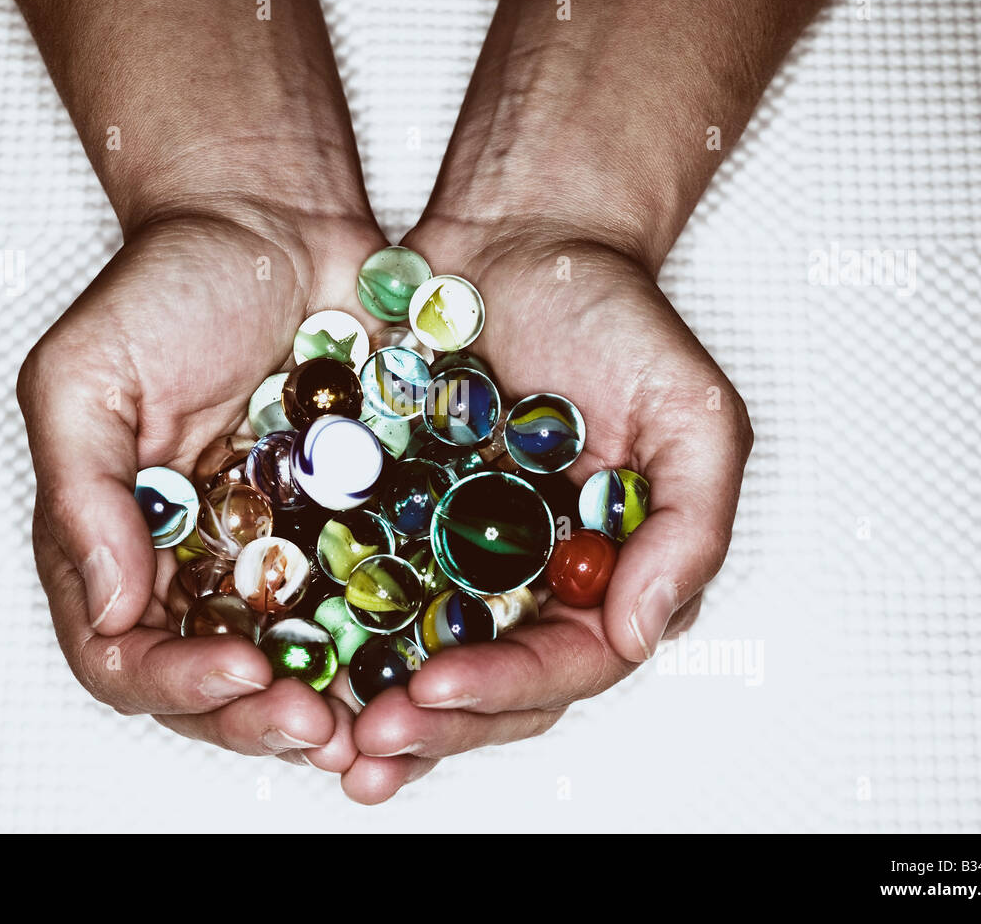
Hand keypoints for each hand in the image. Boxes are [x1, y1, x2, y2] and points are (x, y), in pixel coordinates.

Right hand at [19, 207, 378, 769]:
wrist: (276, 221)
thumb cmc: (169, 286)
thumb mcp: (87, 375)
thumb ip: (81, 494)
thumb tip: (112, 611)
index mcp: (120, 544)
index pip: (123, 654)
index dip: (171, 684)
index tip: (232, 672)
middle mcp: (197, 566)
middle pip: (213, 684)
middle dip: (259, 716)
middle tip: (315, 724)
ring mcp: (278, 554)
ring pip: (297, 664)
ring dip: (332, 704)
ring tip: (375, 720)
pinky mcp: (354, 530)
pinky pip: (370, 605)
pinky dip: (392, 647)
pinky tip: (427, 661)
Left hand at [344, 218, 752, 778]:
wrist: (520, 242)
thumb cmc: (615, 321)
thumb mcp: (690, 413)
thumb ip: (690, 526)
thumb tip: (642, 634)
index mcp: (606, 577)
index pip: (567, 665)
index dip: (506, 688)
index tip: (440, 687)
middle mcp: (534, 587)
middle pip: (490, 688)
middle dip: (433, 722)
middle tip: (370, 739)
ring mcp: (461, 562)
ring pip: (421, 661)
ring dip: (375, 706)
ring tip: (323, 733)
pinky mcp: (395, 525)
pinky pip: (362, 594)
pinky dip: (331, 636)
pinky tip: (289, 662)